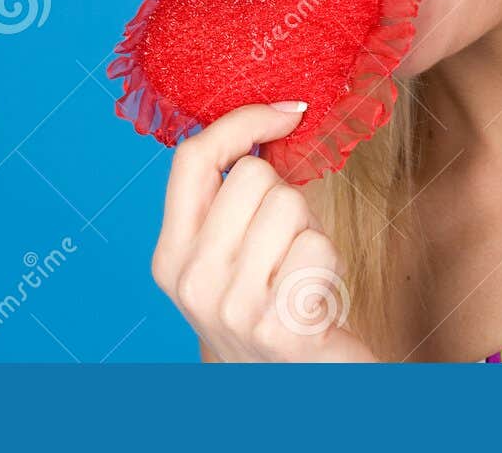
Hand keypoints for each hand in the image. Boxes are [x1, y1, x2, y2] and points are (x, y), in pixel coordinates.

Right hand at [150, 101, 378, 361]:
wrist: (290, 389)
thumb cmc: (269, 307)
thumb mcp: (228, 255)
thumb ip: (230, 200)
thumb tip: (273, 115)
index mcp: (171, 255)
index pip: (191, 158)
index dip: (242, 121)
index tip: (288, 112)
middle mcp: (190, 281)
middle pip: (251, 176)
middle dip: (286, 197)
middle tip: (287, 243)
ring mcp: (231, 307)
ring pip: (290, 206)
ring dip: (311, 233)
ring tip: (300, 273)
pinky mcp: (277, 329)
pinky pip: (317, 248)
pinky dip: (330, 267)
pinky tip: (316, 300)